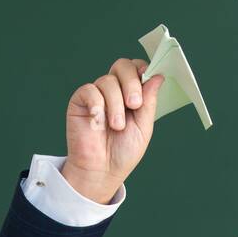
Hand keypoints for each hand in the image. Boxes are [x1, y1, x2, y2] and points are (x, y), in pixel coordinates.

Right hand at [61, 58, 163, 203]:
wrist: (102, 171)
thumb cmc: (122, 152)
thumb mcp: (144, 127)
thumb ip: (149, 101)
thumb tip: (157, 76)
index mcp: (131, 94)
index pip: (137, 69)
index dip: (142, 70)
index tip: (147, 78)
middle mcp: (114, 91)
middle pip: (122, 66)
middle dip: (131, 83)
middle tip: (134, 105)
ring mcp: (97, 95)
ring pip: (108, 81)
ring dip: (115, 104)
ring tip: (116, 126)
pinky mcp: (80, 101)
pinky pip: (89, 90)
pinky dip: (97, 104)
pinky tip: (98, 120)